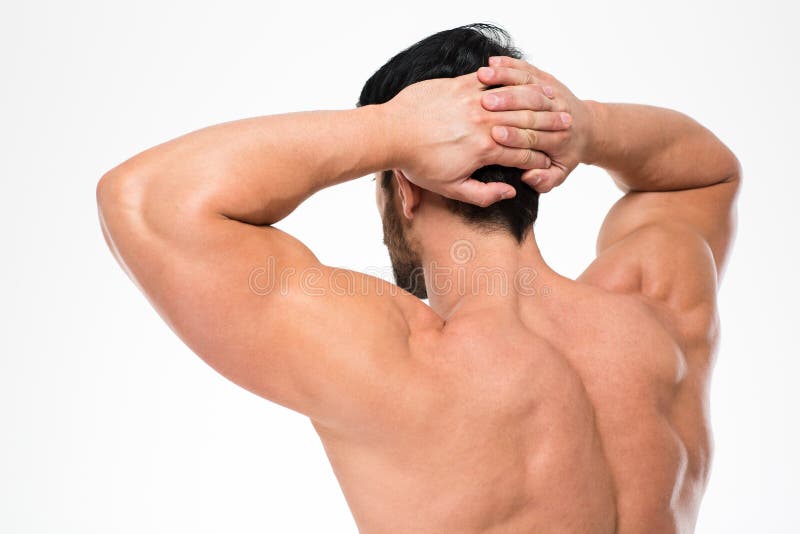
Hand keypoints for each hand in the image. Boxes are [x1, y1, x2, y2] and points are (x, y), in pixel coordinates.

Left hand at [381, 70, 569, 206]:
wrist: (391, 132)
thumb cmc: (418, 163)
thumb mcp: (450, 188)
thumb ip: (483, 194)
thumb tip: (511, 192)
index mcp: (485, 149)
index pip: (523, 154)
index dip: (541, 159)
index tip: (552, 160)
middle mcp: (484, 122)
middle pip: (526, 123)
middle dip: (550, 126)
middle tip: (567, 126)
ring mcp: (473, 101)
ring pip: (513, 98)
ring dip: (537, 101)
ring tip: (554, 102)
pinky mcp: (460, 85)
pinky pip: (491, 80)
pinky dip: (509, 82)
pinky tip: (522, 83)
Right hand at [477, 56, 597, 192]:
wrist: (587, 128)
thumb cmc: (566, 153)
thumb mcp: (559, 174)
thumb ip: (545, 181)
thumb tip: (529, 176)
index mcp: (557, 139)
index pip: (532, 138)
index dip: (514, 136)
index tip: (496, 135)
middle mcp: (555, 112)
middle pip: (528, 107)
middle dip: (506, 104)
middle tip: (484, 104)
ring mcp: (551, 92)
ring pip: (527, 82)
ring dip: (505, 77)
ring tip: (484, 75)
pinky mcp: (544, 79)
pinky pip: (526, 69)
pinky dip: (509, 64)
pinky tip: (491, 63)